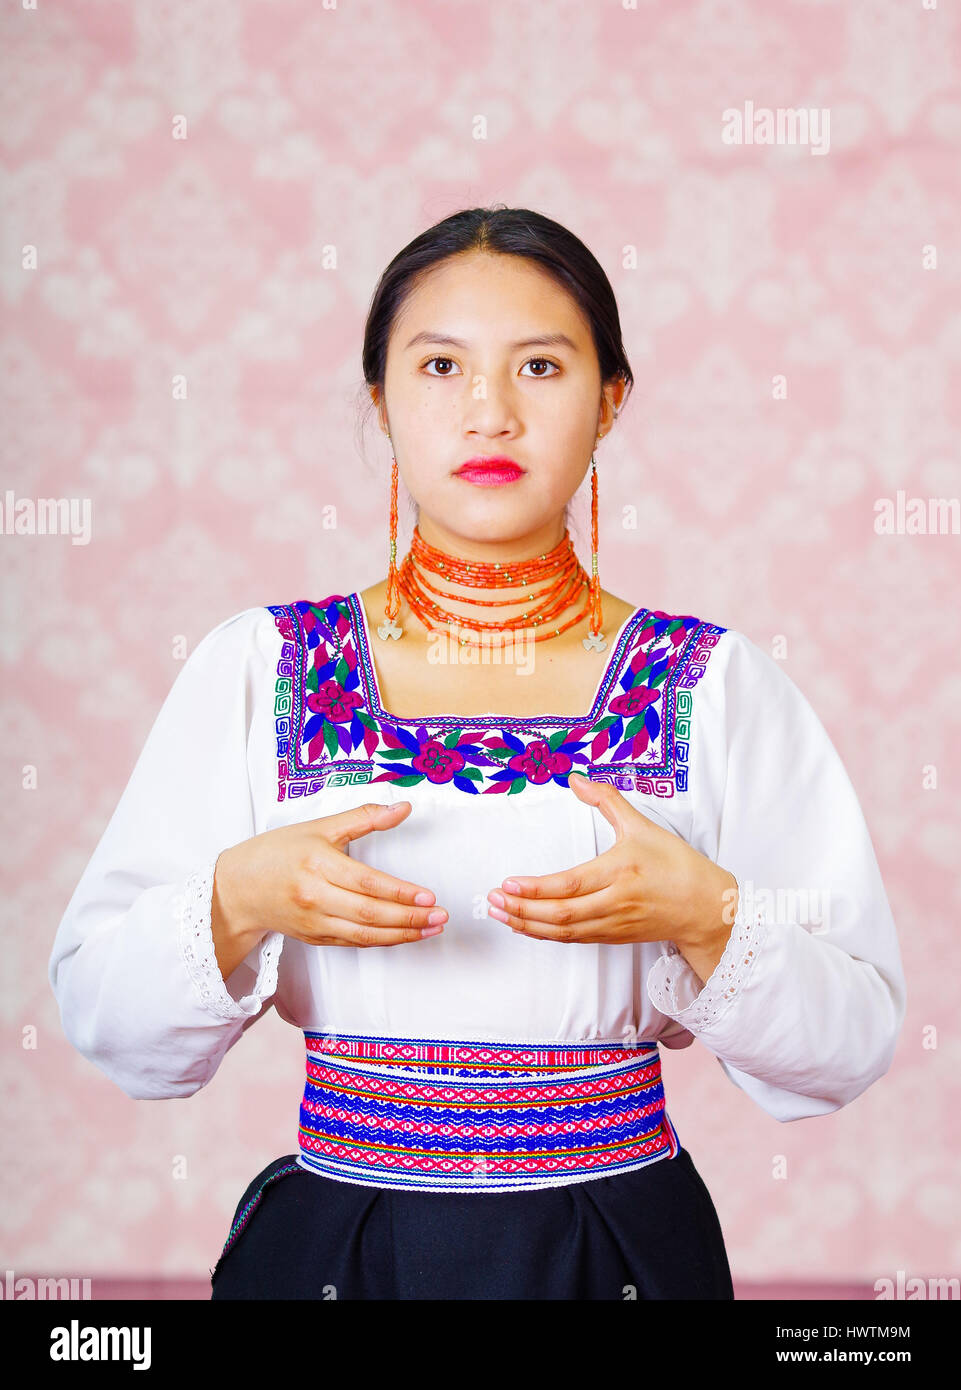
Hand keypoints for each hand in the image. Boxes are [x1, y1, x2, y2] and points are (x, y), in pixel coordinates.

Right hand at [211, 800, 446, 978]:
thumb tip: (402, 808)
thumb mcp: (318, 826)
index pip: (367, 883)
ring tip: (431, 929)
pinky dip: (381, 941)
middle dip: (409, 918)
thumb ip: (363, 817)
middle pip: (370, 913)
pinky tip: (404, 935)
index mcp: (317, 865)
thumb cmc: (278, 852)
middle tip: (440, 917)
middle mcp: (316, 897)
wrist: (237, 888)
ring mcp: (314, 922)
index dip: (400, 893)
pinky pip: (354, 943)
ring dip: (402, 935)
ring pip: (364, 935)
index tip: (428, 896)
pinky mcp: (314, 938)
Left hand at [485, 774, 736, 979]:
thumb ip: (607, 800)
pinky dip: (545, 934)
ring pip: (564, 932)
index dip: (536, 888)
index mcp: (620, 871)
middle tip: (492, 901)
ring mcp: (613, 923)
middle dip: (522, 910)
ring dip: (528, 925)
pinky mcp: (613, 937)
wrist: (705, 907)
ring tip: (500, 914)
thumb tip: (575, 778)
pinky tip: (526, 925)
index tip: (508, 883)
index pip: (570, 884)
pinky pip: (573, 939)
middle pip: (561, 914)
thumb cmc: (675, 864)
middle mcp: (615, 902)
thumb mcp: (642, 825)